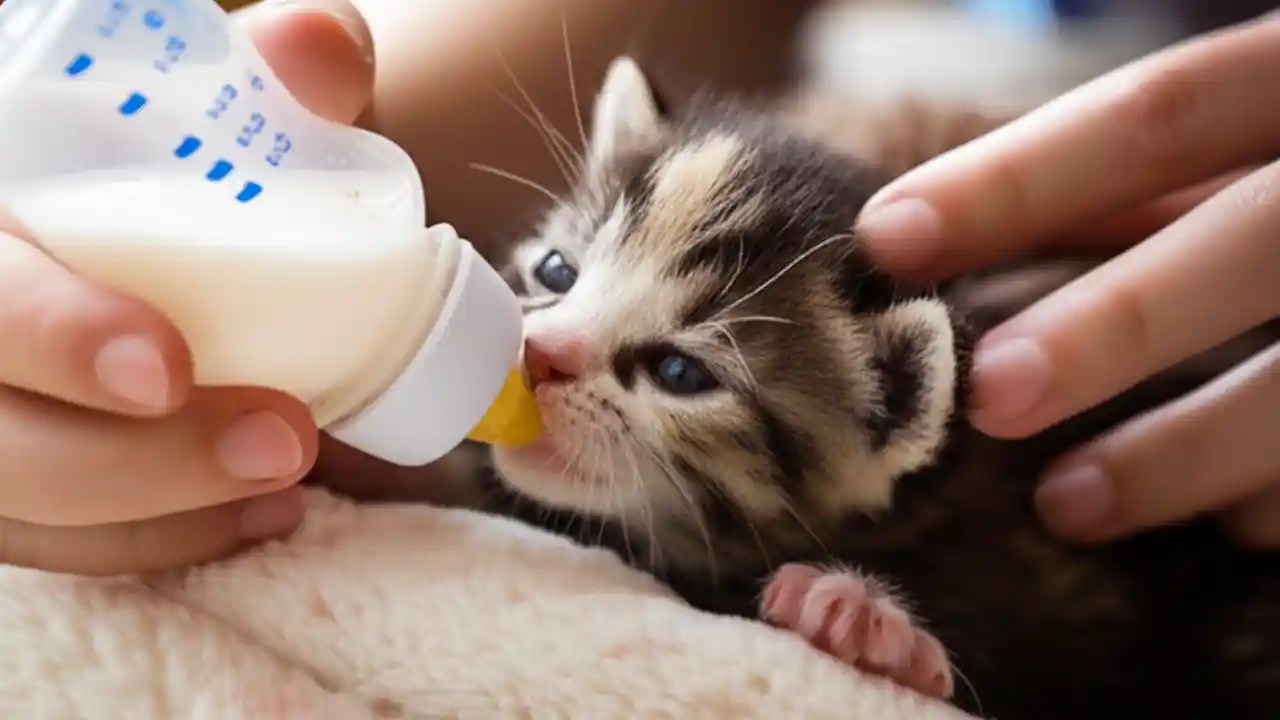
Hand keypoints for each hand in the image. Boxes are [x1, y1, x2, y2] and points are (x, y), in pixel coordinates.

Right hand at [0, 0, 374, 574]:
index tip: (165, 369)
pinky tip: (261, 518)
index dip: (53, 333)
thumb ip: (253, 81)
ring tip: (290, 488)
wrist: (114, 224)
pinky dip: (155, 542)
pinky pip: (53, 544)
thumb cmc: (145, 160)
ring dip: (161, 516)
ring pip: (19, 506)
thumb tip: (326, 45)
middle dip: (134, 460)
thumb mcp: (180, 109)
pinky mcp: (7, 478)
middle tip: (286, 442)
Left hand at [856, 12, 1279, 548]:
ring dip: (1187, 450)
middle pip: (1250, 239)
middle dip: (1118, 321)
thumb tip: (957, 237)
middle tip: (991, 397)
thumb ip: (1135, 185)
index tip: (888, 237)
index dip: (1018, 178)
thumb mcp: (1244, 145)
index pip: (1160, 112)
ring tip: (1066, 504)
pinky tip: (1230, 522)